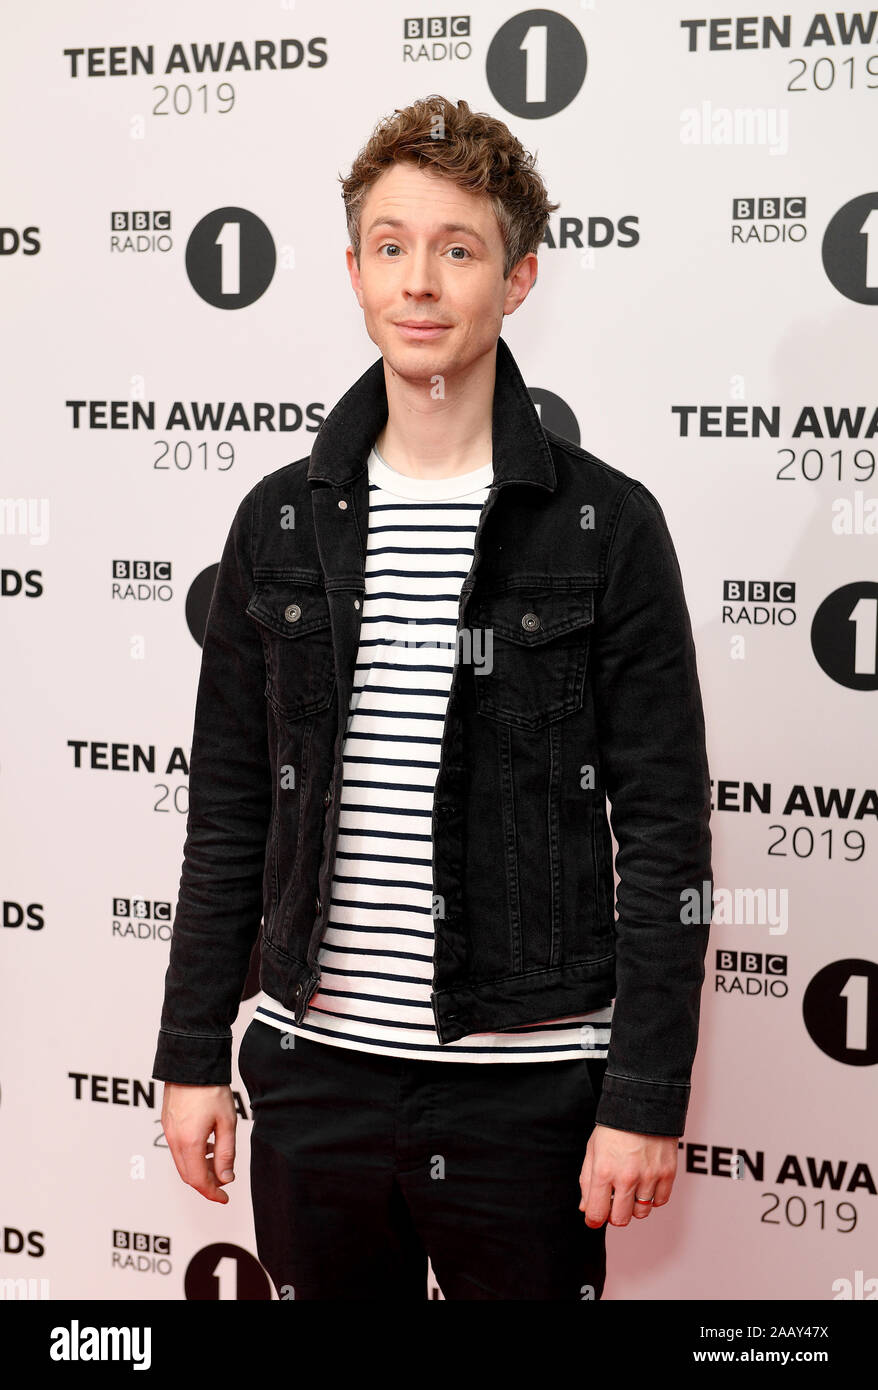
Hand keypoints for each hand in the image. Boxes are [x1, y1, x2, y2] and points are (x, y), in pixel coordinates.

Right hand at [161, 1083, 237, 1203]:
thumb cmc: (211, 1089)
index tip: (224, 1198)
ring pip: (182, 1162)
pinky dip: (192, 1155)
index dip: (212, 1193)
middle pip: (188, 1175)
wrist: (192, 1063)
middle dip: (206, 1183)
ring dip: (199, 1168)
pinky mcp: (167, 1123)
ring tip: (218, 1161)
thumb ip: (226, 1153)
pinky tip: (207, 1145)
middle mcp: (174, 1140)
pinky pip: (178, 1148)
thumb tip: (225, 1178)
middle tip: (223, 1184)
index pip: (198, 1180)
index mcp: (190, 1143)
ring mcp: (168, 1131)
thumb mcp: (227, 1122)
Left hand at [578, 1123, 677, 1227]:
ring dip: (634, 1206)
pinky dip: (653, 1198)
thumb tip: (586, 1208)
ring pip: (641, 1213)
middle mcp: (626, 1177)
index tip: (594, 1218)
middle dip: (614, 1215)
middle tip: (613, 1203)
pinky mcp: (667, 1173)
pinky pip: (660, 1201)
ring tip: (631, 1189)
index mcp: (603, 1171)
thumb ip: (587, 1181)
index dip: (593, 1220)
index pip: (596, 1213)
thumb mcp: (593, 1150)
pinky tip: (646, 1184)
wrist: (643, 1104)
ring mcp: (649, 1176)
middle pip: (620, 1220)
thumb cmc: (614, 1127)